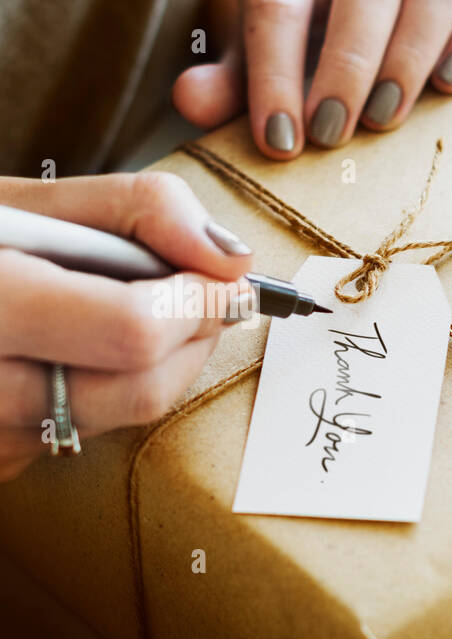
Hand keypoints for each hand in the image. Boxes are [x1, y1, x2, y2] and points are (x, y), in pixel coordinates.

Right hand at [0, 173, 252, 479]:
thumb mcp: (30, 203)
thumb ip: (139, 212)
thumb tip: (233, 261)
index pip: (133, 330)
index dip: (197, 303)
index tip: (224, 279)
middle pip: (142, 389)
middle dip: (192, 338)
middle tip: (199, 297)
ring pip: (124, 416)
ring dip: (159, 365)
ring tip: (133, 311)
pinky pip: (87, 434)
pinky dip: (109, 389)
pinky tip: (77, 350)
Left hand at [173, 0, 451, 159]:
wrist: (383, 3)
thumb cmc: (319, 29)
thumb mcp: (273, 47)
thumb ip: (237, 77)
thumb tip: (191, 101)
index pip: (277, 9)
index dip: (274, 76)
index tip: (279, 142)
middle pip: (358, 3)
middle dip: (343, 72)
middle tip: (332, 135)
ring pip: (426, 2)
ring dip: (404, 64)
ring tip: (383, 119)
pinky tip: (450, 82)